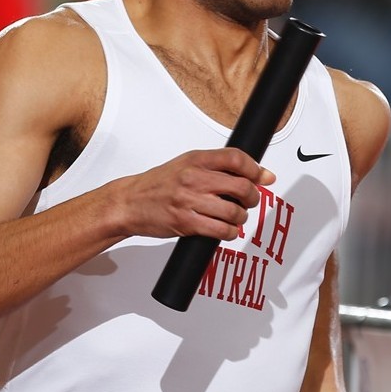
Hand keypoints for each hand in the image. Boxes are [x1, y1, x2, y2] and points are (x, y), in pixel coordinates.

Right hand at [116, 148, 274, 240]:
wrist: (129, 202)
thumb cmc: (158, 185)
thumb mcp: (187, 166)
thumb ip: (219, 168)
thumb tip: (261, 174)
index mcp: (196, 160)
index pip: (236, 159)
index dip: (255, 169)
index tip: (262, 178)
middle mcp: (193, 178)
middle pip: (241, 187)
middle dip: (252, 198)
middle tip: (248, 201)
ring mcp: (189, 201)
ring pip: (234, 212)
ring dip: (241, 218)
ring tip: (234, 217)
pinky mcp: (186, 223)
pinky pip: (221, 230)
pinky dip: (229, 233)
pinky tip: (224, 229)